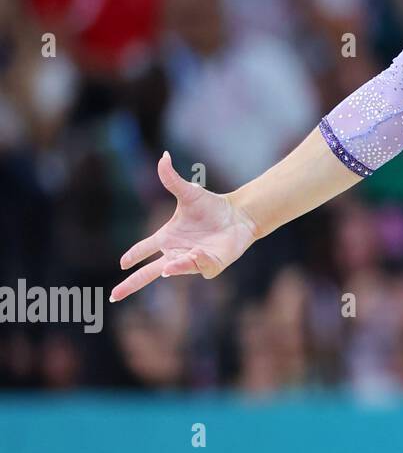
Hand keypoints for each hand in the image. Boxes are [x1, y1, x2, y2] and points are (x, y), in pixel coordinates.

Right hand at [110, 151, 257, 301]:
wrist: (238, 215)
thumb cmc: (212, 207)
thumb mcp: (189, 192)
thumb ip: (172, 178)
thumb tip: (163, 156)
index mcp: (167, 237)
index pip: (144, 248)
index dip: (132, 255)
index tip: (121, 263)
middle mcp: (176, 251)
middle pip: (149, 272)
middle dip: (131, 284)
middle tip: (114, 296)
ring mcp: (192, 260)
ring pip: (175, 269)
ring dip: (173, 268)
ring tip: (168, 268)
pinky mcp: (210, 265)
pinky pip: (199, 267)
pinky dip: (196, 263)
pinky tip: (197, 253)